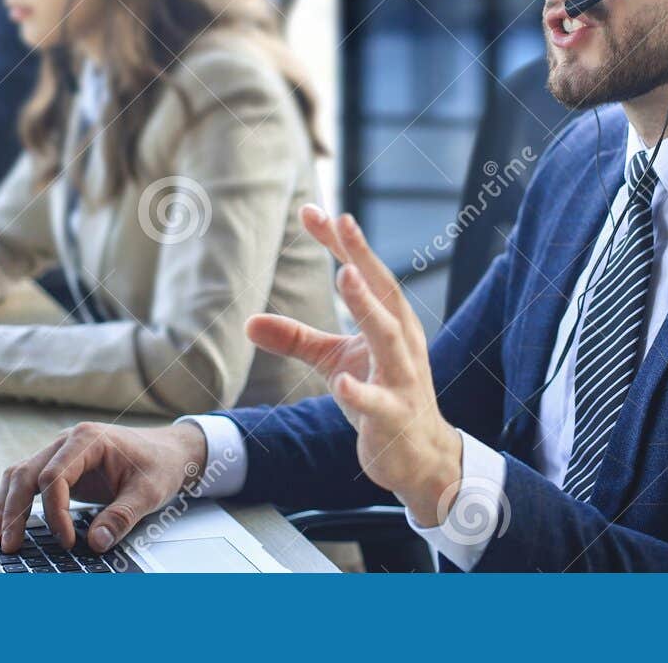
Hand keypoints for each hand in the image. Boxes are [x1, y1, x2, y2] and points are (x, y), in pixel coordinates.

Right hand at [0, 422, 206, 554]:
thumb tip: (96, 543)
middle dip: (14, 510)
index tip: (67, 542)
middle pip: (25, 473)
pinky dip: (12, 500)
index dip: (54, 513)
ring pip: (19, 474)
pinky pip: (27, 479)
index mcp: (88, 439)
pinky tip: (5, 522)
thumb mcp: (149, 492)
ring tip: (0, 537)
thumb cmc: (159, 465)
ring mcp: (60, 451)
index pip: (54, 476)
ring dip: (6, 505)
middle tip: (10, 545)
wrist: (168, 450)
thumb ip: (122, 517)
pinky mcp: (59, 466)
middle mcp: (67, 441)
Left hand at [247, 204, 462, 527]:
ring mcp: (402, 378)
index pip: (366, 273)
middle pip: (384, 291)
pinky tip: (342, 383)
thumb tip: (247, 322)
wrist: (419, 457)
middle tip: (343, 220)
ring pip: (388, 337)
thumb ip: (296, 339)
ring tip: (345, 275)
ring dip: (367, 305)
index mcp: (391, 321)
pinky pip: (378, 402)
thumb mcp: (335, 363)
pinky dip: (362, 391)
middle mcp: (403, 341)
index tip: (312, 210)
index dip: (341, 242)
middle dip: (364, 255)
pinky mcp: (395, 416)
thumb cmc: (380, 396)